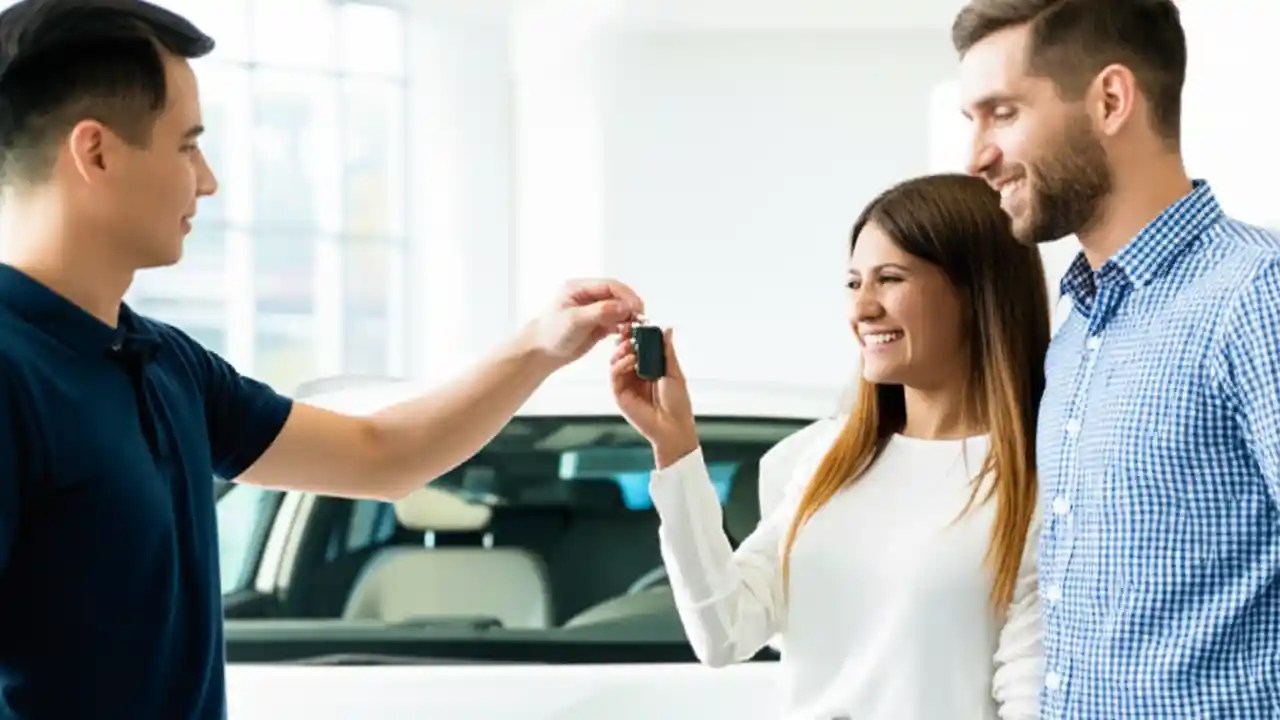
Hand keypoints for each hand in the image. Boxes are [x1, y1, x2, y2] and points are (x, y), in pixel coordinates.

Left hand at [522, 278, 644, 368]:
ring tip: (633, 329)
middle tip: (640, 320)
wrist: (542, 353)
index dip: (626, 295)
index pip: (610, 285)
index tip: (637, 308)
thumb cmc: (551, 333)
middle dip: (630, 306)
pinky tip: (626, 334)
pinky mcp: (599, 324)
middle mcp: (589, 296)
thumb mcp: (574, 320)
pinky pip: (617, 322)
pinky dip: (624, 327)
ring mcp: (594, 310)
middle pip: (618, 296)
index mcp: (579, 288)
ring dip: (629, 317)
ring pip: (620, 309)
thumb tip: (624, 306)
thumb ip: (600, 311)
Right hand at [610, 326, 698, 466]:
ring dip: (621, 350)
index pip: (637, 347)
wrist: (674, 427)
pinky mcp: (620, 395)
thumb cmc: (678, 403)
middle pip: (623, 352)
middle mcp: (635, 375)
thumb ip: (667, 351)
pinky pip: (614, 376)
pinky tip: (629, 360)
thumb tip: (667, 328)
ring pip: (615, 361)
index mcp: (648, 368)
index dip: (635, 335)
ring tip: (630, 346)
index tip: (636, 323)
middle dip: (624, 339)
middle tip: (627, 330)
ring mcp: (626, 385)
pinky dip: (620, 364)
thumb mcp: (674, 372)